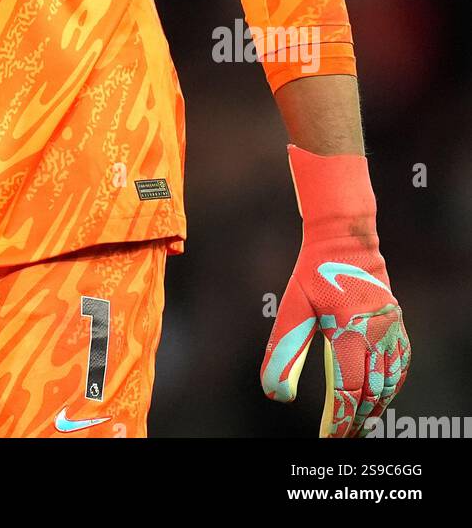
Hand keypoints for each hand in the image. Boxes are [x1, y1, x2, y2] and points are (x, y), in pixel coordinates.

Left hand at [261, 145, 410, 436]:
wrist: (346, 237)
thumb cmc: (315, 272)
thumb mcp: (293, 308)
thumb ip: (284, 351)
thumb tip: (275, 395)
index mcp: (351, 332)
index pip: (349, 391)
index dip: (338, 420)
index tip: (327, 437)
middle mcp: (377, 334)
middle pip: (372, 394)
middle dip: (357, 420)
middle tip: (340, 437)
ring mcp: (392, 330)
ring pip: (390, 383)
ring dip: (376, 407)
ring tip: (356, 424)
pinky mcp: (397, 324)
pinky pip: (400, 365)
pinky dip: (391, 386)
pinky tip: (378, 396)